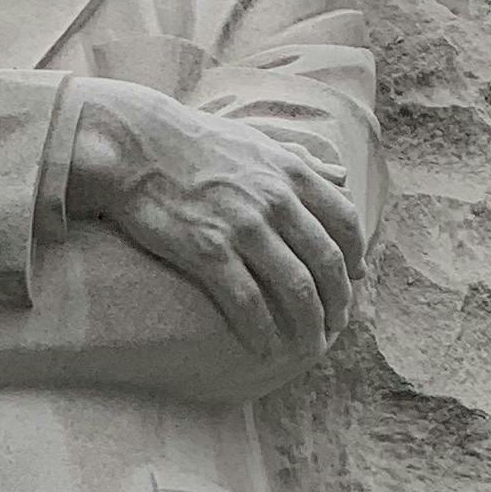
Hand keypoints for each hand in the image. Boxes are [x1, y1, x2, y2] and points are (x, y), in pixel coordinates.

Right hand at [66, 81, 363, 366]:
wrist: (136, 146)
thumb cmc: (195, 143)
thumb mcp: (259, 141)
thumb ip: (303, 161)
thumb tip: (342, 175)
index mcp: (292, 173)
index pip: (345, 222)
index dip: (355, 258)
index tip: (353, 282)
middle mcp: (276, 201)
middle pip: (327, 263)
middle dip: (338, 303)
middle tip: (336, 326)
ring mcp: (244, 228)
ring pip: (296, 288)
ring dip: (309, 325)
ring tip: (309, 346)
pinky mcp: (208, 252)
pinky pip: (248, 302)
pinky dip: (263, 332)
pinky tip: (266, 350)